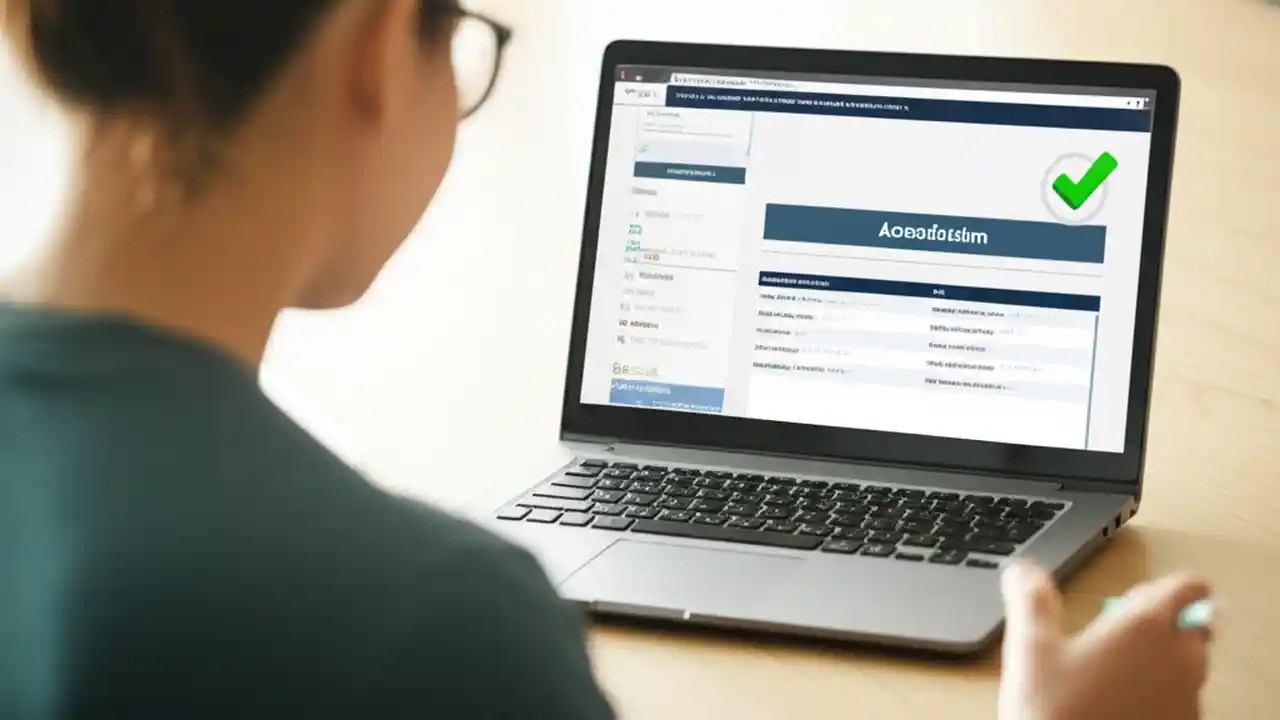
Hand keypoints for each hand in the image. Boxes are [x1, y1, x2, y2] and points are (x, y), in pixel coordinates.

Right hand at [998, 561, 1211, 719]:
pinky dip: (1158, 696)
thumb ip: (1030, 598)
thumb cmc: (1054, 713)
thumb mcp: (1030, 648)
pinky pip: (1180, 701)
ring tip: (1110, 675)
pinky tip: (1117, 706)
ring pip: (1187, 667)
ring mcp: (1187, 700)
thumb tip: (1022, 571)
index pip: (1189, 587)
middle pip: (1192, 626)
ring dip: (1160, 662)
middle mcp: (1179, 660)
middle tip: (1114, 636)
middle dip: (1161, 625)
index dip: (1159, 588)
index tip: (1128, 600)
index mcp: (1147, 626)